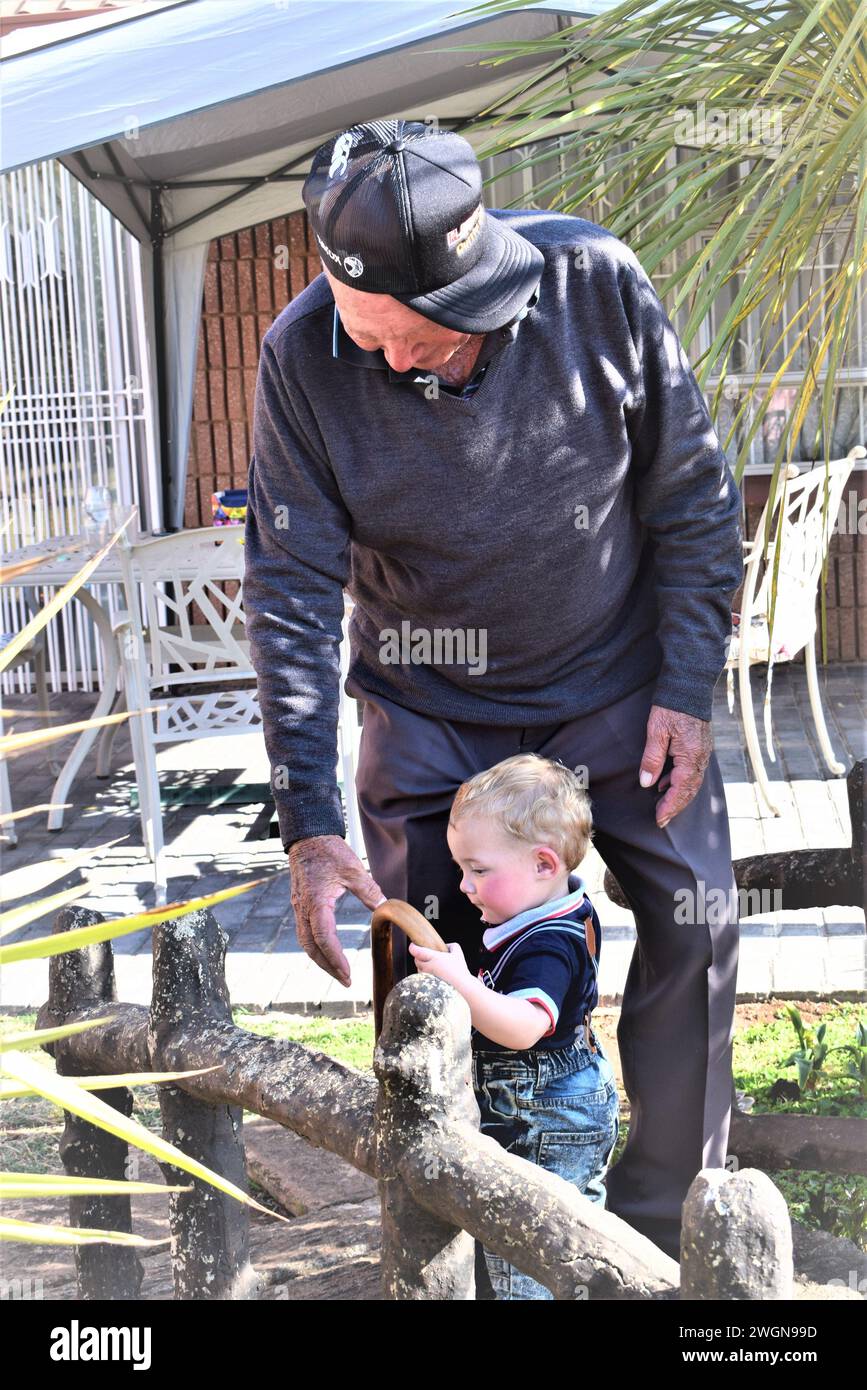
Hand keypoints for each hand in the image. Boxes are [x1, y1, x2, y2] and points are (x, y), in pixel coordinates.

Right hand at [288, 834, 385, 987]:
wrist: (308, 838)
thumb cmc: (330, 851)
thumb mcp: (353, 869)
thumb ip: (369, 890)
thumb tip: (385, 908)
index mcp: (317, 902)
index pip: (324, 938)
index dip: (335, 958)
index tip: (347, 973)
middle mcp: (304, 909)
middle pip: (311, 947)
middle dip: (327, 966)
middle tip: (345, 981)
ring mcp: (299, 908)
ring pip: (305, 942)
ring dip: (320, 959)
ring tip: (337, 972)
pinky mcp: (300, 905)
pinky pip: (304, 932)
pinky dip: (315, 947)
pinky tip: (327, 951)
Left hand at [408, 941, 471, 988]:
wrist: (461, 987)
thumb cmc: (459, 971)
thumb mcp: (458, 954)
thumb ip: (452, 947)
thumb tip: (446, 946)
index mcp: (433, 958)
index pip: (416, 951)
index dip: (413, 947)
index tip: (413, 945)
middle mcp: (427, 967)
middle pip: (416, 960)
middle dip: (419, 957)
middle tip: (426, 955)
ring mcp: (426, 977)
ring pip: (419, 969)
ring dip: (422, 966)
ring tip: (432, 966)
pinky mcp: (427, 985)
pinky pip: (422, 978)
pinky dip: (425, 975)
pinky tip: (434, 975)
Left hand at [639, 704, 712, 828]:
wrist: (689, 686)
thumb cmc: (671, 707)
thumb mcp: (657, 732)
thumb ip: (652, 759)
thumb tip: (647, 783)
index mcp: (690, 756)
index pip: (680, 790)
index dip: (669, 807)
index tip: (658, 820)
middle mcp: (701, 758)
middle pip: (689, 790)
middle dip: (675, 807)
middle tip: (661, 820)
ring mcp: (703, 752)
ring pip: (692, 782)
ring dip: (678, 796)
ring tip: (663, 806)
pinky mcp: (700, 746)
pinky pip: (692, 771)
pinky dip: (680, 781)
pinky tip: (666, 783)